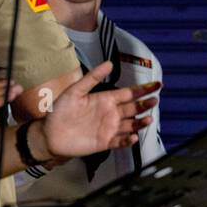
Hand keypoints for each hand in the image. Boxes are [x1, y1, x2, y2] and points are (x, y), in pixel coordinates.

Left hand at [38, 61, 160, 158]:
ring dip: (140, 122)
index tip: (156, 85)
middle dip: (145, 104)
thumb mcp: (75, 90)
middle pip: (133, 108)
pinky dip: (128, 140)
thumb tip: (110, 63)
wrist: (50, 134)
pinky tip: (133, 136)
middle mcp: (110, 113)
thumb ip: (93, 78)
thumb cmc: (60, 111)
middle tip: (155, 100)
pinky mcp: (104, 142)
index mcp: (105, 99)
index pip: (128, 93)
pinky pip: (120, 141)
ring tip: (148, 118)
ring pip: (131, 125)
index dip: (142, 89)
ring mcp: (109, 128)